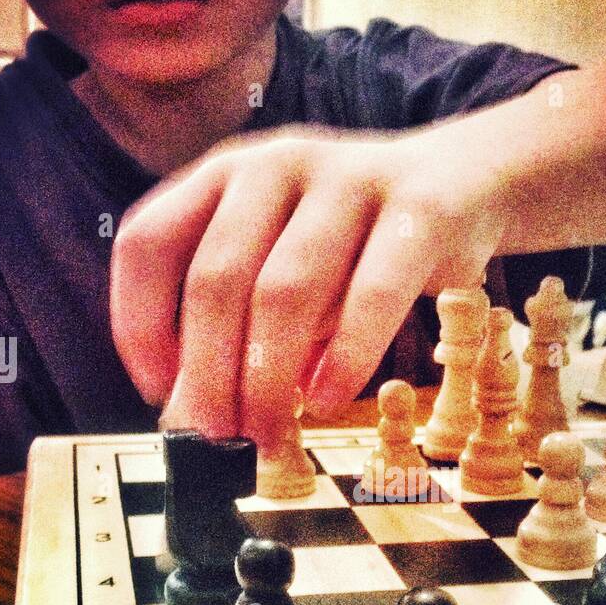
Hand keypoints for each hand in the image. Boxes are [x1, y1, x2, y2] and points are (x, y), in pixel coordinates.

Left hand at [109, 124, 507, 445]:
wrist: (467, 185)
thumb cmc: (356, 246)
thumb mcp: (283, 268)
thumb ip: (239, 326)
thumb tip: (193, 417)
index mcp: (225, 176)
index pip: (150, 243)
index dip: (139, 323)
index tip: (159, 392)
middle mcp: (275, 166)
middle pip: (216, 279)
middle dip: (207, 373)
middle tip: (213, 438)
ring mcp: (348, 181)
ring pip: (285, 291)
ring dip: (268, 378)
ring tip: (267, 434)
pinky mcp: (418, 210)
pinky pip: (371, 294)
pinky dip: (344, 358)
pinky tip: (326, 400)